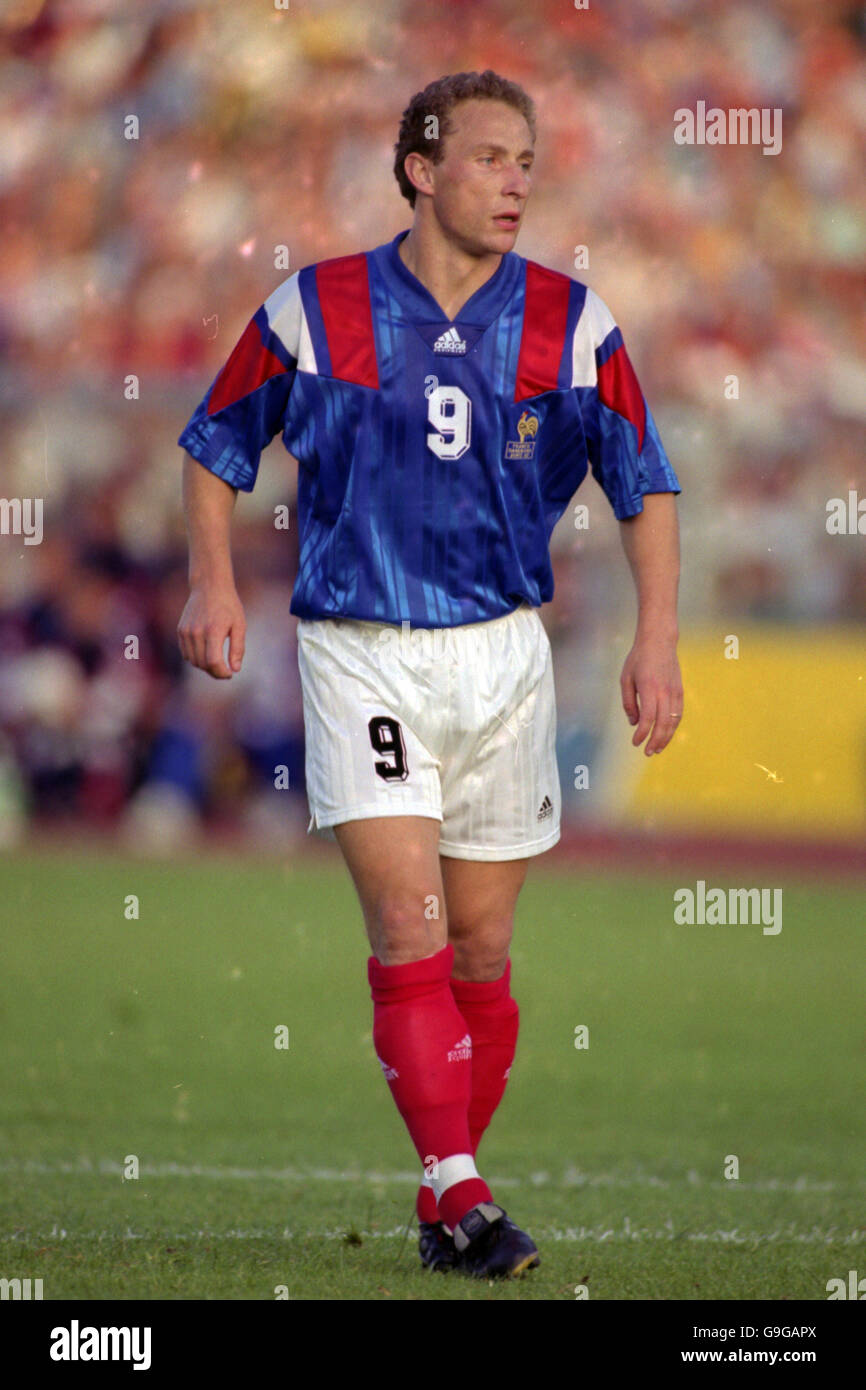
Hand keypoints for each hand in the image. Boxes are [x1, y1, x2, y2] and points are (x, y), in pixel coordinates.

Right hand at [177, 583, 245, 678]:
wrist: (209, 586)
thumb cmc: (228, 606)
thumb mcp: (239, 625)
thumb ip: (238, 648)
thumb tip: (235, 669)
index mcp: (213, 631)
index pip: (213, 662)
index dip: (222, 673)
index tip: (230, 674)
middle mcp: (196, 632)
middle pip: (203, 664)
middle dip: (215, 672)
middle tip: (226, 670)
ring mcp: (186, 632)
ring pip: (193, 661)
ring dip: (205, 666)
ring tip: (217, 662)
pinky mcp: (180, 631)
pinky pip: (186, 654)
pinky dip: (195, 659)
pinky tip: (206, 653)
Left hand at [620, 630, 682, 755]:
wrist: (659, 641)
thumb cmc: (638, 659)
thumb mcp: (626, 679)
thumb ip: (628, 702)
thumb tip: (634, 723)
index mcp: (649, 688)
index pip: (648, 718)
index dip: (642, 734)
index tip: (635, 742)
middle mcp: (664, 692)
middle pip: (663, 724)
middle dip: (656, 741)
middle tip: (647, 752)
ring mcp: (674, 692)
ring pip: (673, 721)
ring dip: (666, 738)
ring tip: (656, 749)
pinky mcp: (680, 691)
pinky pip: (678, 714)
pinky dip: (672, 727)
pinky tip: (665, 734)